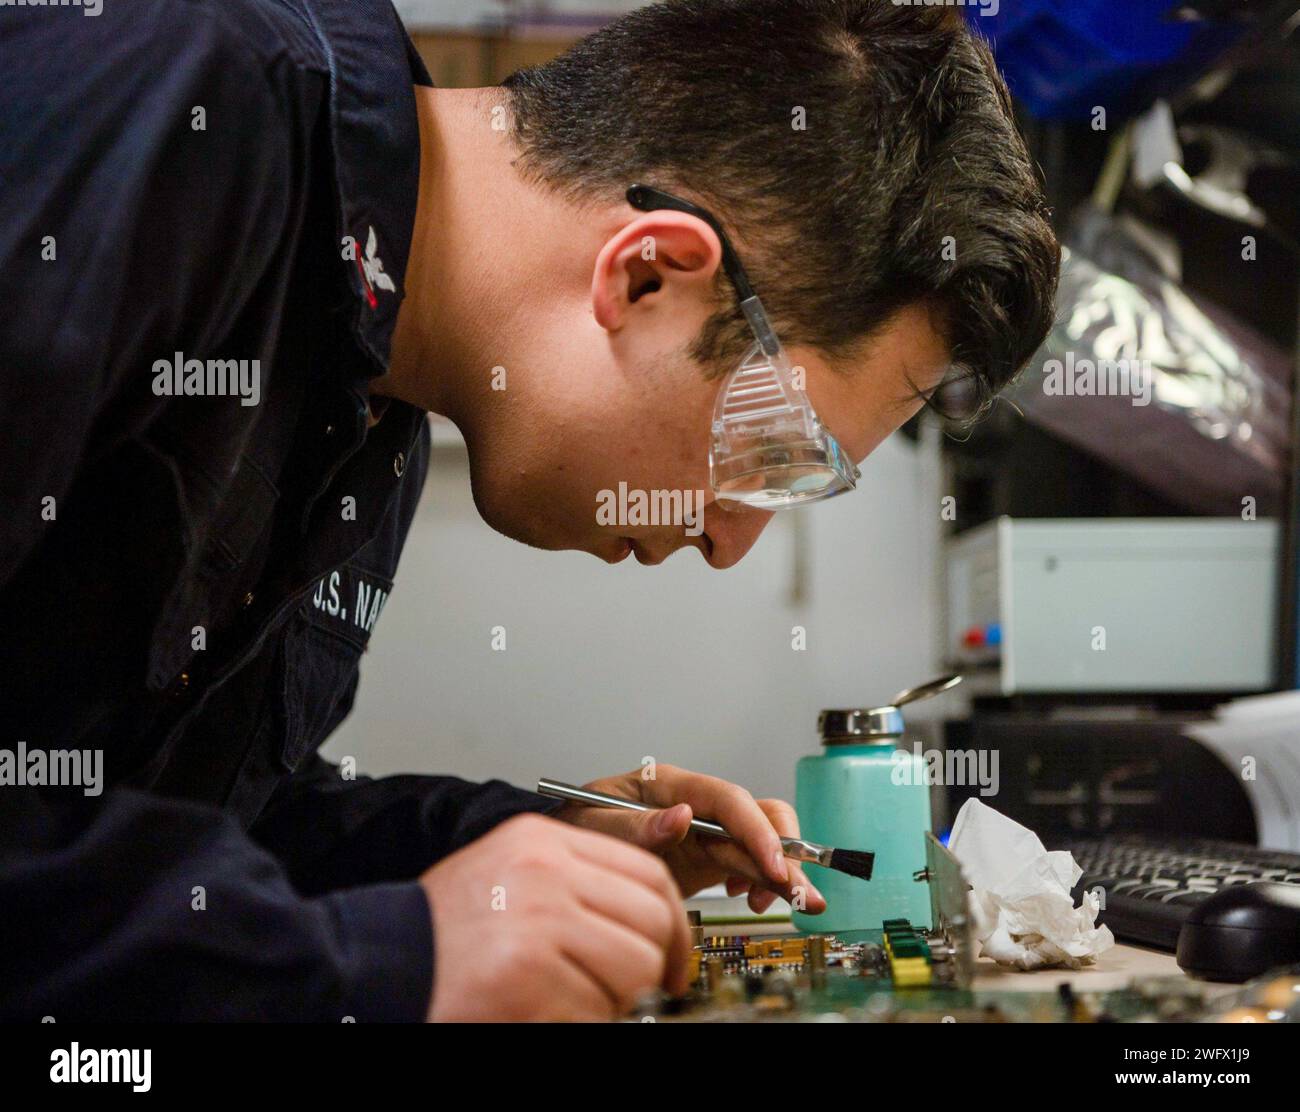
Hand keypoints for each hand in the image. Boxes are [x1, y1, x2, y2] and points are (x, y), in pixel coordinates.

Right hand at [419, 813, 690, 1020]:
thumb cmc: (444, 928)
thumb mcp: (512, 875)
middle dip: (654, 965)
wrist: (379, 962)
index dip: (675, 921)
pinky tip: (546, 1011)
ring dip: (617, 998)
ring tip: (575, 998)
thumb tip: (651, 920)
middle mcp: (545, 872)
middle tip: (638, 991)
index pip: (648, 872)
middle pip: (652, 920)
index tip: (676, 956)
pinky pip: (597, 1009)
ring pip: (635, 968)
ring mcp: (538, 922)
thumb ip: (577, 884)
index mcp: (543, 841)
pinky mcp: (528, 976)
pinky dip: (582, 1020)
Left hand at [553, 765, 826, 916]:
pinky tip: (753, 899)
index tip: (773, 864)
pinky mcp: (710, 857)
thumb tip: (681, 817)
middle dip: (787, 852)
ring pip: (762, 843)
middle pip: (759, 817)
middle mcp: (698, 805)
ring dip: (782, 872)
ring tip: (793, 903)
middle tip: (803, 893)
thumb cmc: (579, 821)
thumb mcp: (594, 822)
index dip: (756, 830)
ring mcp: (707, 832)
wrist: (570, 846)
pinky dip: (762, 883)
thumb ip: (635, 824)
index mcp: (671, 785)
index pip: (728, 800)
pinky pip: (750, 865)